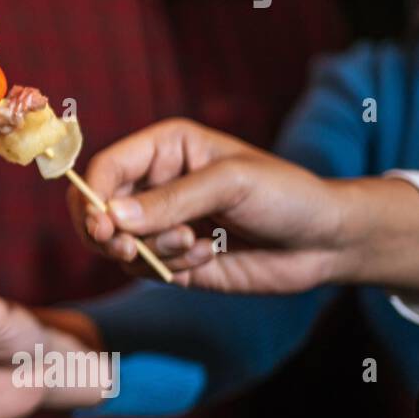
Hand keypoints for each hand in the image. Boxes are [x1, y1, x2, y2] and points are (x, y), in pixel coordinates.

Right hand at [70, 118, 346, 293]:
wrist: (326, 241)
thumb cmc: (285, 194)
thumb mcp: (230, 183)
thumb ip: (170, 200)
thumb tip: (111, 218)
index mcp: (163, 149)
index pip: (105, 168)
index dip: (92, 195)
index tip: (101, 225)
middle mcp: (154, 184)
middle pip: (95, 208)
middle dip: (107, 232)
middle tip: (125, 248)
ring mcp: (161, 223)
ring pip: (118, 244)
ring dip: (151, 250)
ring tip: (193, 244)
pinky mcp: (172, 258)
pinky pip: (146, 268)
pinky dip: (172, 266)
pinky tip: (209, 254)